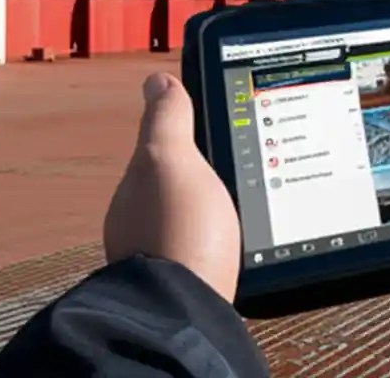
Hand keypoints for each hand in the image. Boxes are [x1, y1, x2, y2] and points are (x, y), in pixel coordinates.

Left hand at [103, 72, 241, 301]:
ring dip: (218, 212)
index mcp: (138, 188)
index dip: (194, 139)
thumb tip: (158, 80)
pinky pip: (210, 249)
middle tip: (248, 168)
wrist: (186, 308)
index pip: (165, 150)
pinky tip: (241, 241)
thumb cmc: (178, 231)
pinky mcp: (191, 281)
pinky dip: (224, 241)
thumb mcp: (171, 159)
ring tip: (251, 204)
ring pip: (197, 219)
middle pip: (182, 186)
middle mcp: (144, 222)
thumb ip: (166, 120)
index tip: (227, 133)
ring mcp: (166, 254)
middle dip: (209, 177)